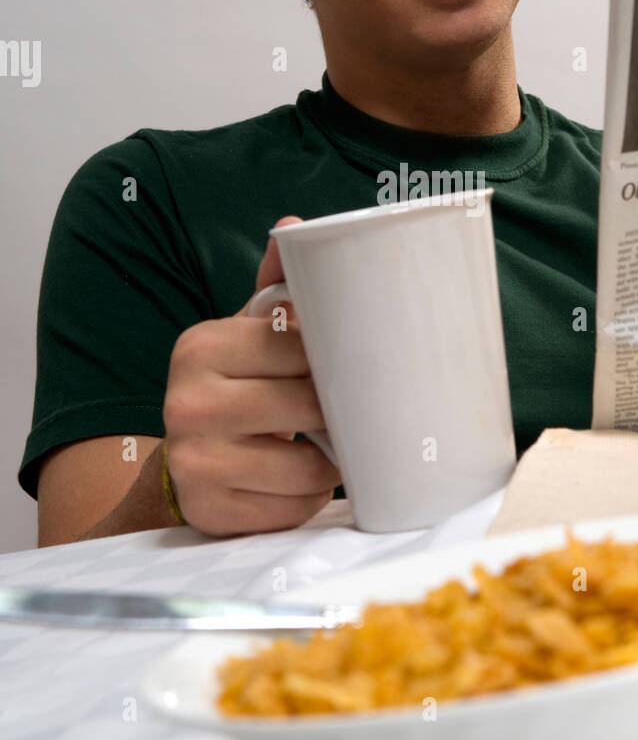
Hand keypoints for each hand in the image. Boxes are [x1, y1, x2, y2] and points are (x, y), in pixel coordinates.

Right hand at [162, 217, 339, 535]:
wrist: (182, 463)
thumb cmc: (235, 388)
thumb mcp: (247, 334)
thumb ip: (274, 288)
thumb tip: (294, 228)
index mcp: (201, 346)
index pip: (299, 348)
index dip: (336, 361)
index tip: (352, 365)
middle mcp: (187, 403)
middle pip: (308, 406)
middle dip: (338, 413)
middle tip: (348, 412)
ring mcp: (194, 462)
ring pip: (308, 466)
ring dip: (329, 462)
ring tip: (321, 448)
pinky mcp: (210, 511)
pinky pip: (293, 509)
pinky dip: (306, 499)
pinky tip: (293, 481)